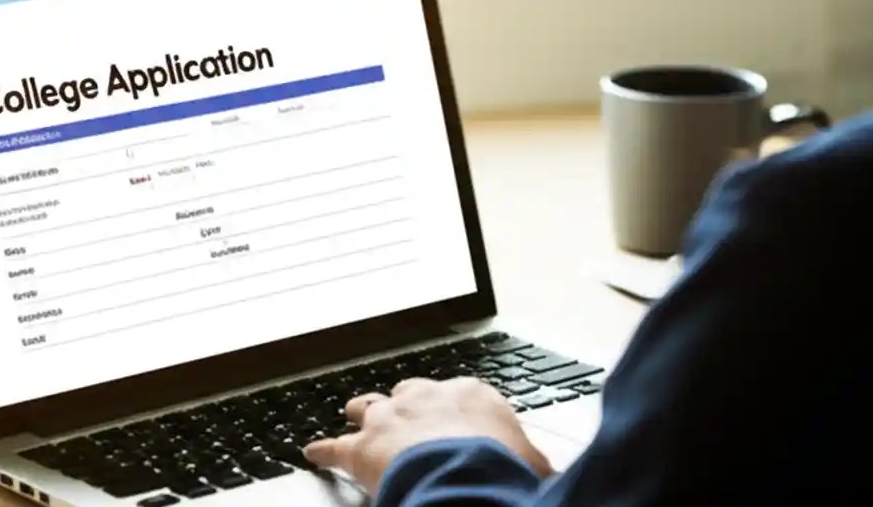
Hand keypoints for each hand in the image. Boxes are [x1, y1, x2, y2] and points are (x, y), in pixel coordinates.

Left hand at [303, 377, 552, 493]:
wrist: (463, 480)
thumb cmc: (500, 470)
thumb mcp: (532, 466)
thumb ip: (535, 466)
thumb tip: (559, 480)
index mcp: (471, 396)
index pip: (456, 395)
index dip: (449, 409)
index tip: (450, 417)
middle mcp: (427, 397)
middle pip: (408, 393)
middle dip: (403, 405)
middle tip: (401, 416)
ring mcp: (390, 418)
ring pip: (368, 407)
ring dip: (362, 415)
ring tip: (355, 416)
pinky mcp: (362, 448)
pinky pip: (334, 447)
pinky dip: (323, 450)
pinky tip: (312, 452)